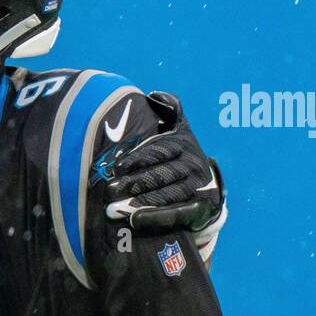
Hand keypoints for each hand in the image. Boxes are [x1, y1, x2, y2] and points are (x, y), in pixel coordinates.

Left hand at [105, 91, 222, 232]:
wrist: (206, 189)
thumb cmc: (180, 158)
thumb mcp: (179, 132)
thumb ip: (170, 112)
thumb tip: (155, 94)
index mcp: (185, 144)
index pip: (160, 150)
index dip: (138, 159)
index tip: (116, 168)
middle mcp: (194, 165)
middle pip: (160, 175)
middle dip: (132, 183)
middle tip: (108, 191)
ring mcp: (198, 188)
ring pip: (166, 195)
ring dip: (139, 202)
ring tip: (113, 210)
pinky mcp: (200, 208)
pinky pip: (176, 214)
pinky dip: (154, 218)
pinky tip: (134, 220)